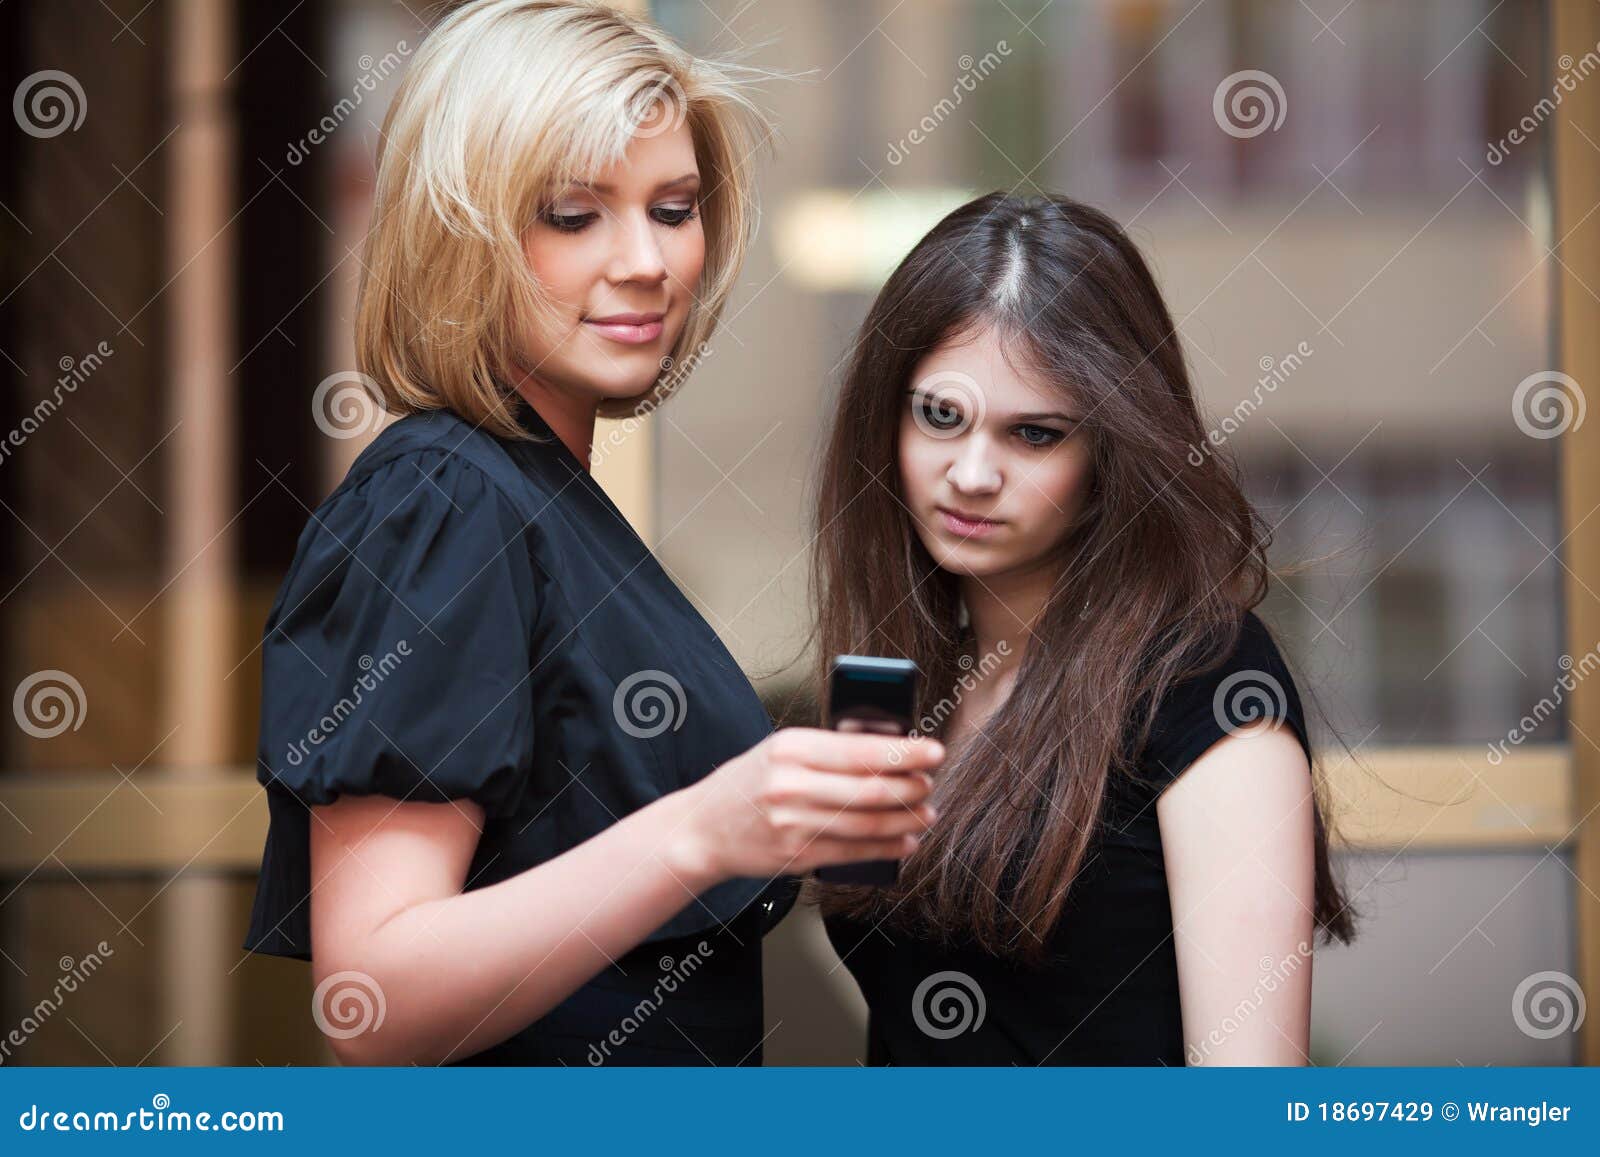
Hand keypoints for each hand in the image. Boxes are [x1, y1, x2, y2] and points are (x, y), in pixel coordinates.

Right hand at [672, 727, 942, 881]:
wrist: (701, 830)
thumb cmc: (747, 784)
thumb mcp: (780, 750)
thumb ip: (827, 749)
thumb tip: (890, 751)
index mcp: (790, 747)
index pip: (861, 749)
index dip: (905, 752)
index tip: (934, 750)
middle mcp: (790, 784)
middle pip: (870, 788)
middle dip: (912, 787)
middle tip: (931, 784)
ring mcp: (793, 823)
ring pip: (868, 824)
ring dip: (907, 820)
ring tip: (927, 813)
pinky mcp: (796, 856)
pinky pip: (854, 852)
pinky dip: (888, 848)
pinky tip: (906, 841)